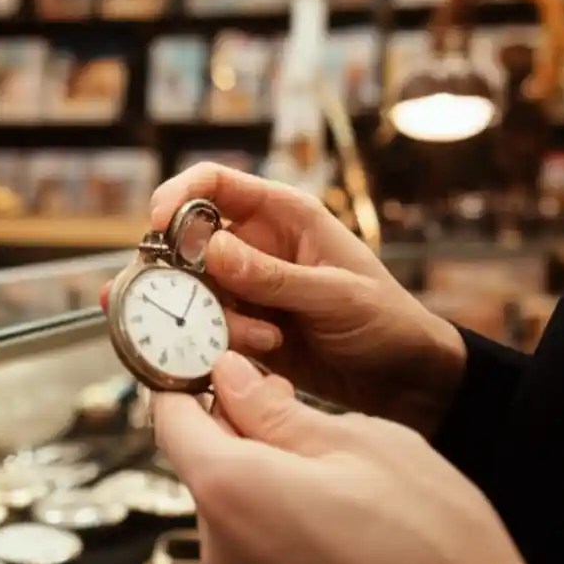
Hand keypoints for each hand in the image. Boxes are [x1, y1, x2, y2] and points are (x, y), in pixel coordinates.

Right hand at [103, 163, 463, 433]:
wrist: (406, 379)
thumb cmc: (386, 320)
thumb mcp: (336, 295)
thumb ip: (274, 276)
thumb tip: (212, 249)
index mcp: (283, 215)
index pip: (213, 184)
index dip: (178, 195)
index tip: (157, 224)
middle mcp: (256, 246)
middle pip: (186, 242)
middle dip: (179, 272)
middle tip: (186, 302)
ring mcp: (247, 288)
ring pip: (193, 291)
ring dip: (212, 317)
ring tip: (263, 339)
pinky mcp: (244, 328)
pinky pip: (207, 328)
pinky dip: (220, 342)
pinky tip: (263, 352)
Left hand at [155, 352, 524, 563]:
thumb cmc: (433, 542)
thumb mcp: (361, 444)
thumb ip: (278, 411)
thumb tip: (230, 377)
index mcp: (233, 492)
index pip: (169, 419)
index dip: (184, 378)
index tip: (204, 356)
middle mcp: (219, 545)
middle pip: (199, 459)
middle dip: (233, 422)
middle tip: (283, 396)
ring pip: (227, 496)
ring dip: (259, 467)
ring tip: (322, 460)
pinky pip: (249, 533)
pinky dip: (273, 508)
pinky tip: (324, 503)